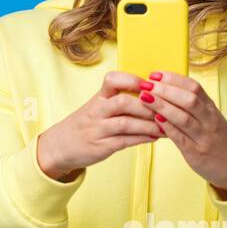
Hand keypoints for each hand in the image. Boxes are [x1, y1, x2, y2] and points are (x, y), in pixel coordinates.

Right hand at [37, 71, 162, 181]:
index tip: (149, 84)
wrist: (60, 145)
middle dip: (147, 106)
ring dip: (149, 125)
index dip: (132, 80)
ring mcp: (97, 130)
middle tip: (166, 109)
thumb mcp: (96, 106)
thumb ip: (118, 98)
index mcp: (97, 97)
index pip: (112, 80)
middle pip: (123, 102)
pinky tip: (155, 137)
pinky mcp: (100, 147)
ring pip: (126, 124)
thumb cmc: (86, 124)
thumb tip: (152, 93)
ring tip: (165, 127)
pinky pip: (124, 142)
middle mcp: (96, 111)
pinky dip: (142, 139)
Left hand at [135, 71, 226, 199]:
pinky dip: (167, 128)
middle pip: (189, 100)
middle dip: (165, 90)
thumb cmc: (216, 137)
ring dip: (162, 106)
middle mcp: (210, 120)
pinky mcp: (197, 153)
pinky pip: (181, 138)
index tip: (154, 74)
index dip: (173, 79)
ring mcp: (204, 137)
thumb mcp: (208, 116)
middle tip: (146, 85)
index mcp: (211, 107)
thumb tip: (162, 87)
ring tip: (144, 98)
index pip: (193, 87)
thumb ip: (191, 104)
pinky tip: (155, 119)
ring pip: (184, 118)